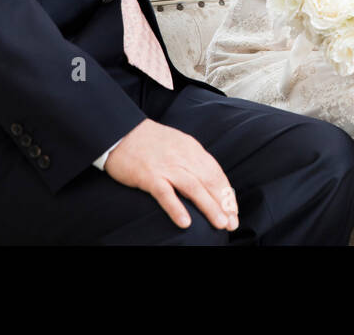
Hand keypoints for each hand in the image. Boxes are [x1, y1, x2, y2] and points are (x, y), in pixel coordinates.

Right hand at [103, 118, 238, 232]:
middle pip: (209, 181)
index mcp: (192, 149)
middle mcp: (183, 156)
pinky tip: (186, 222)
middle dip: (224, 204)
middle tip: (232, 222)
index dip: (226, 193)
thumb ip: (192, 160)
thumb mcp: (177, 144)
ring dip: (209, 207)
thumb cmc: (149, 142)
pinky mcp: (148, 176)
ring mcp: (166, 166)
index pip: (216, 173)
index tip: (233, 210)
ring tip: (220, 223)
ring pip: (193, 188)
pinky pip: (165, 193)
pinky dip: (176, 208)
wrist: (120, 131)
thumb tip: (208, 180)